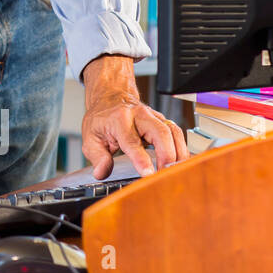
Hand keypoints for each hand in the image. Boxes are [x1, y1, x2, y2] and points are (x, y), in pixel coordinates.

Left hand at [81, 54, 188, 179]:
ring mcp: (154, 116)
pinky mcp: (163, 121)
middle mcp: (139, 115)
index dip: (141, 159)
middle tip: (165, 174)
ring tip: (176, 172)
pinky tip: (180, 162)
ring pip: (173, 132)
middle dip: (167, 155)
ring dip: (178, 153)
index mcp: (119, 119)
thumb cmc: (102, 118)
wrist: (110, 97)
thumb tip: (102, 172)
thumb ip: (97, 156)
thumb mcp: (90, 137)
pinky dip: (181, 148)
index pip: (131, 141)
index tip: (148, 174)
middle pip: (160, 133)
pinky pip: (177, 133)